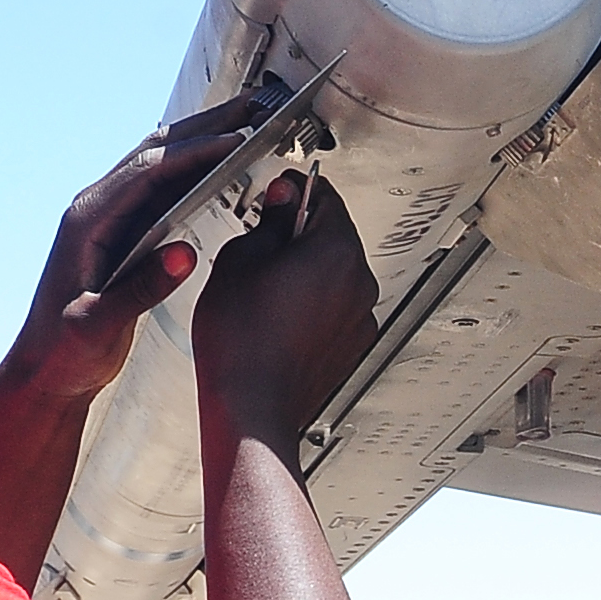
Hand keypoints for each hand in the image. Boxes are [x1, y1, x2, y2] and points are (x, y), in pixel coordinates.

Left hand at [0, 98, 279, 404]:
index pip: (147, 172)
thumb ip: (141, 291)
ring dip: (202, 139)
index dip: (194, 152)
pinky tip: (222, 160)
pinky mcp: (123, 231)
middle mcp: (97, 209)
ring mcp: (109, 217)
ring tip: (247, 121)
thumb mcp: (97, 326)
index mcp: (87, 222)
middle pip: (156, 151)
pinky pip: (163, 187)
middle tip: (252, 105)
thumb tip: (187, 254)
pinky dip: (195, 167)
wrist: (46, 370)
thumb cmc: (65, 351)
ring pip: (160, 162)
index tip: (238, 141)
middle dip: (205, 126)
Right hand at [191, 172, 378, 446]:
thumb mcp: (240, 259)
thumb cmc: (242, 341)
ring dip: (306, 269)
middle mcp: (360, 282)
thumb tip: (283, 199)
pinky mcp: (352, 344)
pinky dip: (313, 303)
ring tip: (264, 287)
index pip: (326, 195)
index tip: (276, 194)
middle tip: (261, 243)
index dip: (295, 190)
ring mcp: (360, 316)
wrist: (253, 410)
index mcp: (337, 251)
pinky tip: (278, 316)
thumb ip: (269, 220)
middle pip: (334, 235)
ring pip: (334, 273)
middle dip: (300, 232)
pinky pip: (335, 307)